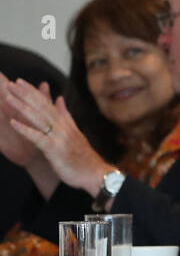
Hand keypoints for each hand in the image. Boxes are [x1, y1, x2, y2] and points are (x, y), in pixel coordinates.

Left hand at [5, 78, 112, 194]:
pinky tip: (13, 123)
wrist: (95, 173)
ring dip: (22, 107)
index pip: (46, 103)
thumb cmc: (83, 156)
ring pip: (38, 118)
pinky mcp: (54, 149)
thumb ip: (65, 115)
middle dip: (25, 94)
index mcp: (65, 122)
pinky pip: (37, 137)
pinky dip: (25, 129)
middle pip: (41, 107)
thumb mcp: (74, 132)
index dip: (32, 91)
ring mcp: (58, 137)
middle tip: (11, 84)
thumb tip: (59, 98)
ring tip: (8, 98)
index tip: (20, 82)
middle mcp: (62, 126)